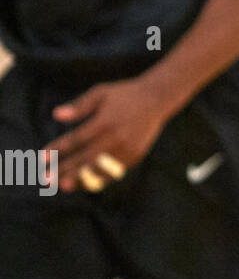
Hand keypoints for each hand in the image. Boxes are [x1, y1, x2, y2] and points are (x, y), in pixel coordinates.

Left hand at [44, 78, 173, 191]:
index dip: (58, 150)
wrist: (157, 99)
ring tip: (64, 186)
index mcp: (104, 122)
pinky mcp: (135, 155)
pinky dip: (99, 177)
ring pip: (100, 168)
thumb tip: (56, 115)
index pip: (76, 139)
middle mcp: (115, 138)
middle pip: (85, 158)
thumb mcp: (100, 93)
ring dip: (81, 179)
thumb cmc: (124, 95)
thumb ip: (79, 106)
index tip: (41, 157)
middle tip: (46, 180)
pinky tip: (86, 182)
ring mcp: (127, 149)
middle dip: (64, 170)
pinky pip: (114, 170)